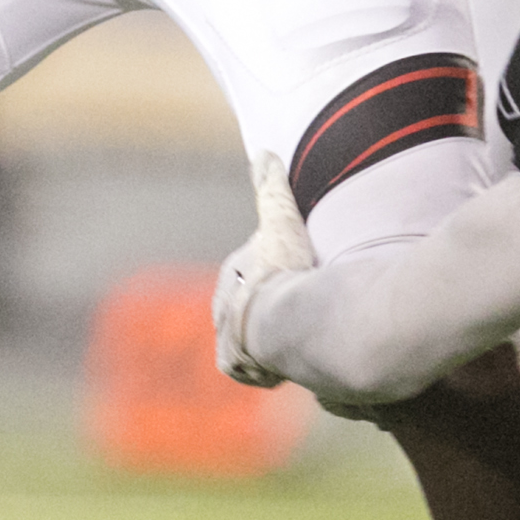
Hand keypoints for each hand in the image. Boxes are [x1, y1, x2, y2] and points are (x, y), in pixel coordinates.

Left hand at [212, 151, 316, 388]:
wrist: (278, 320)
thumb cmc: (282, 268)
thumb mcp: (281, 219)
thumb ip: (272, 187)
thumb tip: (264, 151)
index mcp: (230, 275)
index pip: (247, 275)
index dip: (269, 279)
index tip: (292, 281)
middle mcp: (222, 308)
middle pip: (245, 310)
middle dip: (264, 314)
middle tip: (297, 316)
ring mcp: (227, 338)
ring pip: (247, 341)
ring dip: (265, 344)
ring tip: (294, 344)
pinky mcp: (234, 365)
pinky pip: (250, 368)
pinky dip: (265, 368)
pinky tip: (285, 366)